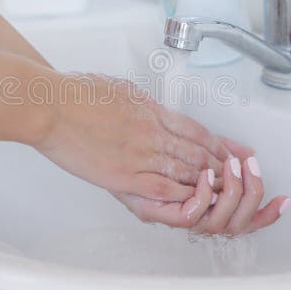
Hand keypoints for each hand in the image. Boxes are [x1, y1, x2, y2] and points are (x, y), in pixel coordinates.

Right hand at [35, 73, 289, 232]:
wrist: (50, 105)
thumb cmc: (76, 93)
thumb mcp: (120, 89)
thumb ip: (142, 103)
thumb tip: (153, 108)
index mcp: (152, 110)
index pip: (197, 130)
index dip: (221, 143)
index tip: (236, 151)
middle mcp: (152, 133)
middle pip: (199, 153)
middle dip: (222, 166)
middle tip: (240, 176)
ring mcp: (140, 156)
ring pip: (187, 172)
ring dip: (208, 183)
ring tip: (224, 192)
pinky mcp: (123, 176)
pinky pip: (163, 189)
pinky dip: (183, 196)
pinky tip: (194, 200)